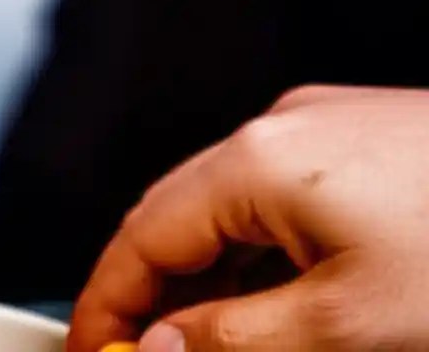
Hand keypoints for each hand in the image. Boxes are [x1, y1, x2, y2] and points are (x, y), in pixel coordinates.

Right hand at [68, 85, 428, 351]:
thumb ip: (236, 340)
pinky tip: (271, 298)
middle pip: (176, 218)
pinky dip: (256, 252)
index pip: (141, 238)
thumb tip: (159, 347)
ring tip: (204, 341)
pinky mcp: (362, 141)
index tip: (92, 351)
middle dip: (150, 292)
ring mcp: (323, 126)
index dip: (105, 303)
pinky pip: (277, 199)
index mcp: (259, 162)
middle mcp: (281, 128)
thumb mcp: (349, 322)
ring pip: (229, 210)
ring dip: (207, 277)